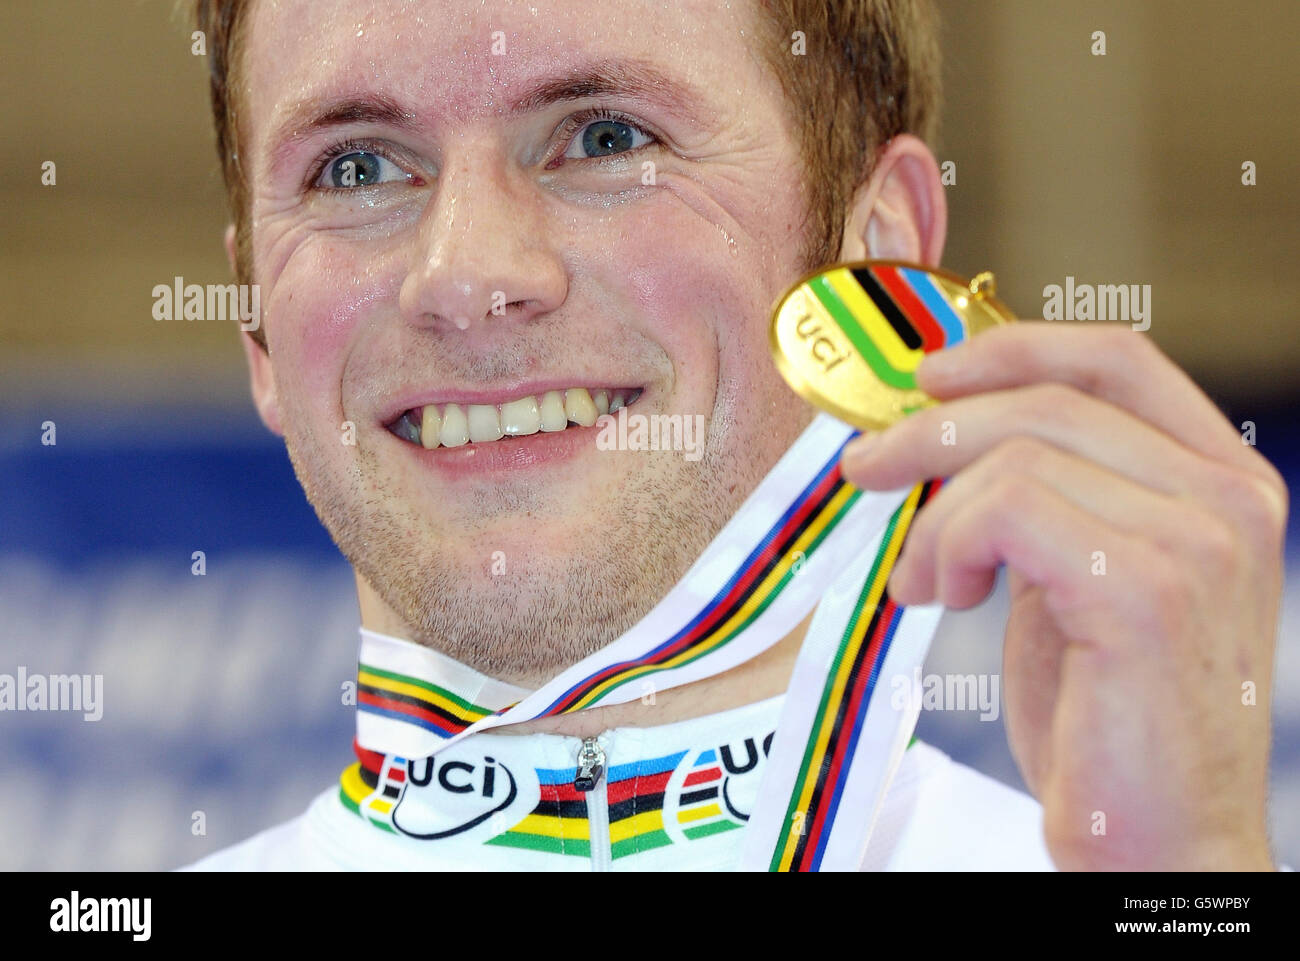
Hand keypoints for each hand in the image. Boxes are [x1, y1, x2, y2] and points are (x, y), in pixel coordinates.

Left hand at [839, 323, 1285, 870]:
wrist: (1155, 839)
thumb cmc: (1106, 714)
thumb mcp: (1078, 576)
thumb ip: (1048, 496)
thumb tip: (944, 429)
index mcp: (1222, 481)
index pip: (1118, 360)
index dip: (1012, 347)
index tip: (929, 375)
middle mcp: (1227, 498)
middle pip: (1050, 398)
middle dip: (934, 427)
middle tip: (867, 468)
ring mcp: (1198, 539)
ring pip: (1016, 454)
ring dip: (935, 514)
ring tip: (921, 579)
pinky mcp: (1145, 590)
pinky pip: (1004, 509)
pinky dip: (947, 543)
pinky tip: (943, 595)